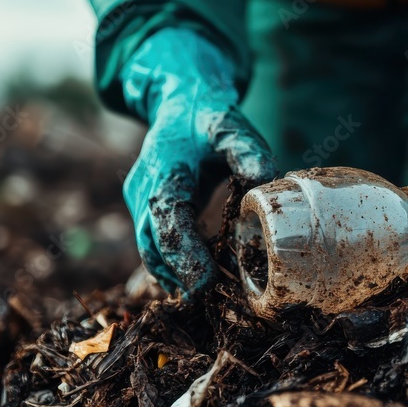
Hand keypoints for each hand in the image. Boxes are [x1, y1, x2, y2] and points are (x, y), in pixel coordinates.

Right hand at [121, 29, 276, 293]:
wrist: (180, 103)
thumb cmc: (208, 118)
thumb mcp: (231, 126)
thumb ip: (248, 150)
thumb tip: (267, 181)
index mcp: (163, 170)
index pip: (167, 221)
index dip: (183, 255)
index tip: (203, 284)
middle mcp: (143, 191)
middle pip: (152, 245)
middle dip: (178, 276)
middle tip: (208, 303)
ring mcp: (140, 203)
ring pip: (150, 251)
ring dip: (174, 277)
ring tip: (206, 300)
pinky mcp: (148, 213)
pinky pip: (156, 247)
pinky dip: (174, 266)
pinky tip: (198, 284)